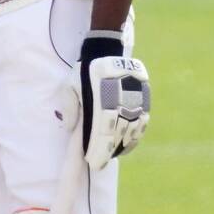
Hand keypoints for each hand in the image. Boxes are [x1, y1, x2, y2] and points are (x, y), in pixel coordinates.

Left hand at [58, 30, 150, 169]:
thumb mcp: (69, 86)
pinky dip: (135, 136)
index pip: (101, 134)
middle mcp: (121, 106)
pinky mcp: (143, 100)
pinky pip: (142, 123)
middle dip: (107, 152)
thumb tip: (70, 129)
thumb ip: (70, 108)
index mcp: (101, 104)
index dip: (97, 151)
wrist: (107, 51)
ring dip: (121, 146)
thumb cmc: (84, 71)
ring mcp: (134, 103)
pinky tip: (127, 145)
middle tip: (100, 163)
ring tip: (112, 155)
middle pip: (116, 136)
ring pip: (130, 132)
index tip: (93, 162)